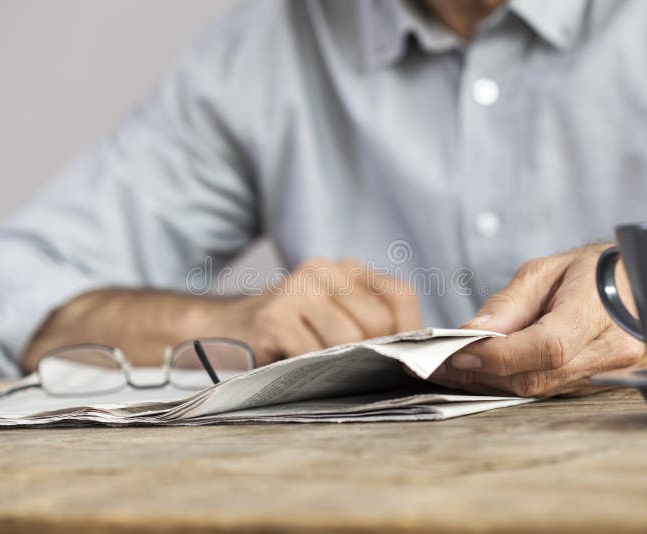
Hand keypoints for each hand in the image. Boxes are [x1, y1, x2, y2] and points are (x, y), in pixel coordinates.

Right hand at [241, 258, 420, 365]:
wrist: (224, 330)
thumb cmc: (292, 332)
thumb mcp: (334, 317)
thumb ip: (374, 326)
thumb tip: (421, 357)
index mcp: (346, 269)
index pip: (399, 295)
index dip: (408, 332)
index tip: (398, 358)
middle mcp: (323, 270)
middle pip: (377, 321)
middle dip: (371, 354)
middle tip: (348, 366)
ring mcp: (297, 290)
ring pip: (349, 340)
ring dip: (339, 366)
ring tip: (319, 367)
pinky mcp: (274, 317)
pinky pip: (314, 355)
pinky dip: (312, 372)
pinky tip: (297, 367)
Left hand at [431, 244, 646, 396]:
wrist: (641, 284)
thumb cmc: (592, 269)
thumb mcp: (546, 270)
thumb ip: (509, 304)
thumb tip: (472, 334)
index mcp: (599, 311)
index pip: (547, 346)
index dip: (499, 355)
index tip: (457, 352)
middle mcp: (612, 351)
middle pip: (536, 376)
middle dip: (481, 373)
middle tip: (437, 364)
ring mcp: (609, 374)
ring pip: (537, 389)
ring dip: (489, 382)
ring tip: (451, 369)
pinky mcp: (597, 386)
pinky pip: (546, 390)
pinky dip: (510, 383)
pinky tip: (483, 372)